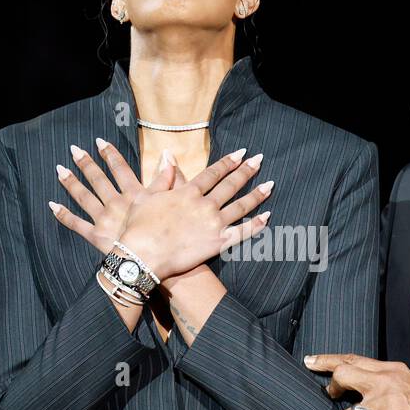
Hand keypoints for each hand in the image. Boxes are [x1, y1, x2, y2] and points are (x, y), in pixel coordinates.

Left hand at [48, 138, 174, 254]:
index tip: (99, 142)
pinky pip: (76, 224)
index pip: (120, 168)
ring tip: (60, 170)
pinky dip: (63, 215)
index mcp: (133, 194)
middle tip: (74, 149)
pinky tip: (52, 205)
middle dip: (85, 163)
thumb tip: (167, 154)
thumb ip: (169, 178)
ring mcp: (103, 219)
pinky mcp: (96, 236)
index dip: (109, 154)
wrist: (152, 260)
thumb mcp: (171, 203)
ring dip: (71, 183)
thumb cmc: (165, 233)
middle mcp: (115, 203)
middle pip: (97, 179)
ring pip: (83, 197)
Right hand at [117, 149, 272, 279]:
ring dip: (257, 195)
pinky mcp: (217, 243)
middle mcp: (204, 205)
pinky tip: (268, 217)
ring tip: (270, 185)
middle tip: (260, 160)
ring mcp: (213, 224)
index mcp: (187, 192)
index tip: (241, 153)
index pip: (213, 173)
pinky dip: (256, 225)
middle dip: (246, 171)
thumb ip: (162, 178)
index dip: (228, 162)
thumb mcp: (145, 197)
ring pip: (241, 206)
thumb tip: (168, 158)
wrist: (142, 255)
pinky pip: (242, 233)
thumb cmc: (139, 227)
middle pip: (230, 185)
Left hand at [302, 354, 409, 409]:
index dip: (329, 359)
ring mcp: (388, 404)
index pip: (354, 359)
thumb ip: (388, 382)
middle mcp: (386, 382)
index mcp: (390, 370)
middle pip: (344, 374)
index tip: (311, 360)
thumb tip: (367, 388)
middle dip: (331, 387)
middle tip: (330, 396)